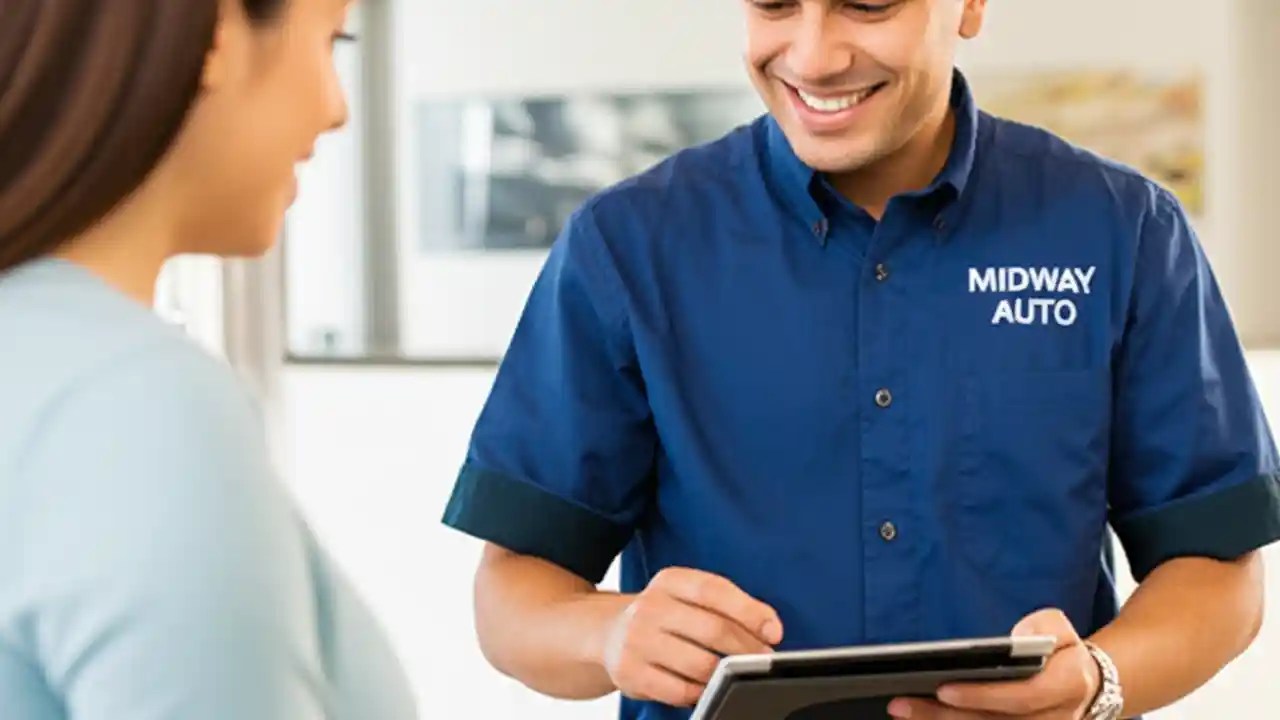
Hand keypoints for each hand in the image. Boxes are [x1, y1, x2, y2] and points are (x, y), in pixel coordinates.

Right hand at [599, 566, 783, 707]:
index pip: (714, 590)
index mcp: (669, 581)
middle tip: (764, 661)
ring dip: (727, 675)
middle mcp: (650, 607)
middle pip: (713, 629)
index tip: (774, 631)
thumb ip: (724, 605)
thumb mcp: (685, 597)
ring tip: (739, 677)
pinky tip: (710, 689)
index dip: (749, 611)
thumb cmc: (664, 616)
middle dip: (747, 649)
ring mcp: (637, 641)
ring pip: (700, 664)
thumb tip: (769, 628)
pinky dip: (702, 693)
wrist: (607, 633)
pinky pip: (680, 690)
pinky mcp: (631, 673)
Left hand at [888, 609, 1100, 718]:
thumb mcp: (1059, 627)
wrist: (1082, 683)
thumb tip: (1014, 642)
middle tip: (903, 703)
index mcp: (1068, 686)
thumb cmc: (1060, 649)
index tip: (944, 687)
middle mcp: (1057, 718)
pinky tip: (922, 719)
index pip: (1022, 696)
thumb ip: (1042, 627)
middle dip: (947, 716)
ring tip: (902, 711)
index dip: (983, 695)